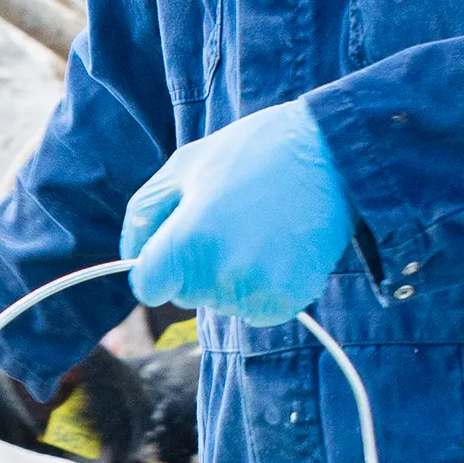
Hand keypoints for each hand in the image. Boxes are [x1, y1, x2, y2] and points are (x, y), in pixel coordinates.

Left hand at [121, 101, 356, 325]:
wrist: (331, 154)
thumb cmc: (252, 153)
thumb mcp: (185, 166)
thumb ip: (144, 214)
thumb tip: (132, 256)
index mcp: (186, 242)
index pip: (148, 287)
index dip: (158, 265)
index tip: (178, 242)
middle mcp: (218, 275)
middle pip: (185, 295)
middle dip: (197, 266)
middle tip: (231, 219)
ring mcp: (255, 291)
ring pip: (221, 303)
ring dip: (232, 276)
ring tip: (260, 229)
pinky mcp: (286, 301)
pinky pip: (255, 309)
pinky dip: (262, 287)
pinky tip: (278, 249)